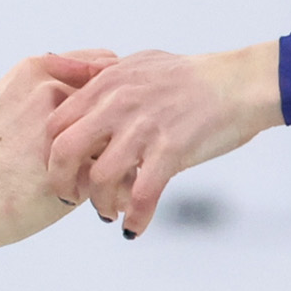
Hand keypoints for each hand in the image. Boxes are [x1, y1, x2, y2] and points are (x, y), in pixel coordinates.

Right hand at [0, 52, 116, 282]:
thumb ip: (25, 90)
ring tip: (125, 177)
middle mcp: (54, 93)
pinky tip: (112, 201)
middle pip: (117, 100)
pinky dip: (121, 187)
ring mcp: (67, 130)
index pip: (102, 66)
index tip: (117, 111)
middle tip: (134, 144)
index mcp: (35, 71)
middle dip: (128, 122)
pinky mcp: (76, 170)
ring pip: (122, 136)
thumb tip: (44, 83)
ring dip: (128, 155)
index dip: (114, 91)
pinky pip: (120, 174)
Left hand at [42, 42, 280, 236]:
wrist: (239, 82)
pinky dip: (135, 218)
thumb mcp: (136, 62)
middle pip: (65, 151)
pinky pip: (142, 194)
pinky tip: (135, 228)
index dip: (51, 154)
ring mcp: (144, 127)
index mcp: (106, 84)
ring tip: (110, 213)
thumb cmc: (190, 75)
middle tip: (73, 199)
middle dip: (63, 184)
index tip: (63, 171)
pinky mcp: (171, 150)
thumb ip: (96, 71)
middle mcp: (118, 104)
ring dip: (101, 205)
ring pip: (100, 179)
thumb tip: (57, 66)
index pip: (56, 124)